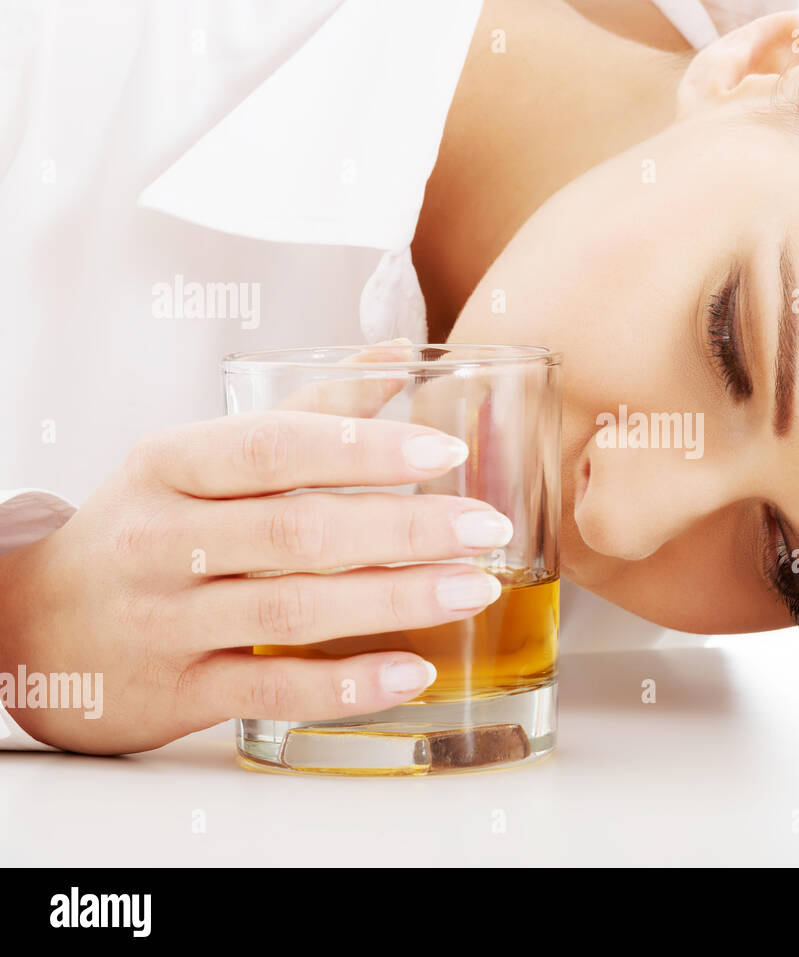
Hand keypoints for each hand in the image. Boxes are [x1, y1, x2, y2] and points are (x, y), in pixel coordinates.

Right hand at [0, 409, 513, 754]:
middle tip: (486, 528)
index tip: (445, 451)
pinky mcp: (176, 693)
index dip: (363, 449)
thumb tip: (396, 356)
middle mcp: (162, 541)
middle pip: (296, 532)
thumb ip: (302, 412)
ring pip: (291, 610)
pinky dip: (345, 685)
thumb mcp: (197, 459)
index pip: (274, 448)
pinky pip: (270, 691)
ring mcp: (167, 622)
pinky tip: (412, 673)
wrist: (28, 624)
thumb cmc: (141, 528)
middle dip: (403, 530)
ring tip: (475, 589)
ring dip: (394, 601)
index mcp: (170, 466)